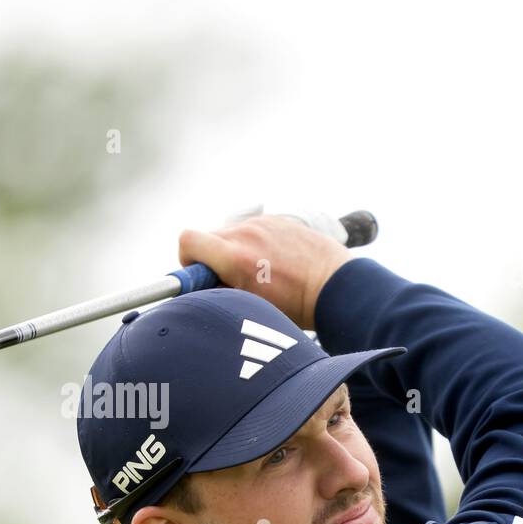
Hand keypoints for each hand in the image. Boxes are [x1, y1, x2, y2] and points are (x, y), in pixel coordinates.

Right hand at [177, 215, 353, 329]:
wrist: (335, 286)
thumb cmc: (293, 305)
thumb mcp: (247, 304)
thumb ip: (217, 291)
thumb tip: (197, 287)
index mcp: (235, 256)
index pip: (187, 241)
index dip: (187, 260)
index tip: (199, 275)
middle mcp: (246, 233)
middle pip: (208, 238)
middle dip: (212, 258)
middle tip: (232, 282)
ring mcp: (263, 222)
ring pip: (230, 233)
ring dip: (233, 250)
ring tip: (258, 273)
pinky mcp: (277, 219)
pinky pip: (252, 229)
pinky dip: (254, 243)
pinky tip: (273, 262)